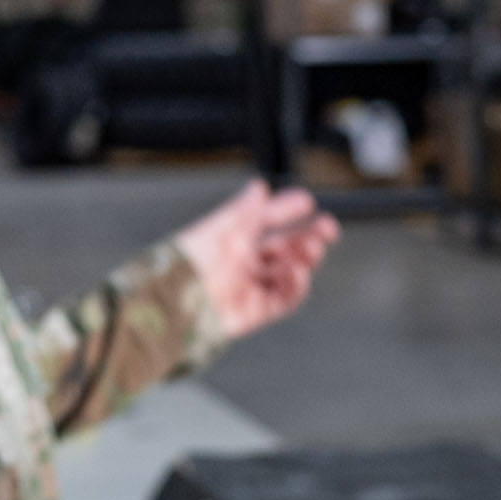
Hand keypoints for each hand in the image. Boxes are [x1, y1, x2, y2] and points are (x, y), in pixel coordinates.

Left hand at [175, 180, 339, 338]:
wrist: (173, 304)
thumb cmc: (184, 266)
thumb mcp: (217, 230)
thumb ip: (242, 210)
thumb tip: (260, 187)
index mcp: (232, 241)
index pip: (266, 221)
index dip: (286, 211)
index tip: (306, 201)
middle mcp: (243, 264)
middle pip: (285, 248)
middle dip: (309, 236)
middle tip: (327, 227)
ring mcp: (251, 288)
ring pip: (289, 272)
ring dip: (305, 258)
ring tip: (313, 247)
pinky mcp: (255, 312)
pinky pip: (284, 299)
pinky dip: (296, 285)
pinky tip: (299, 271)